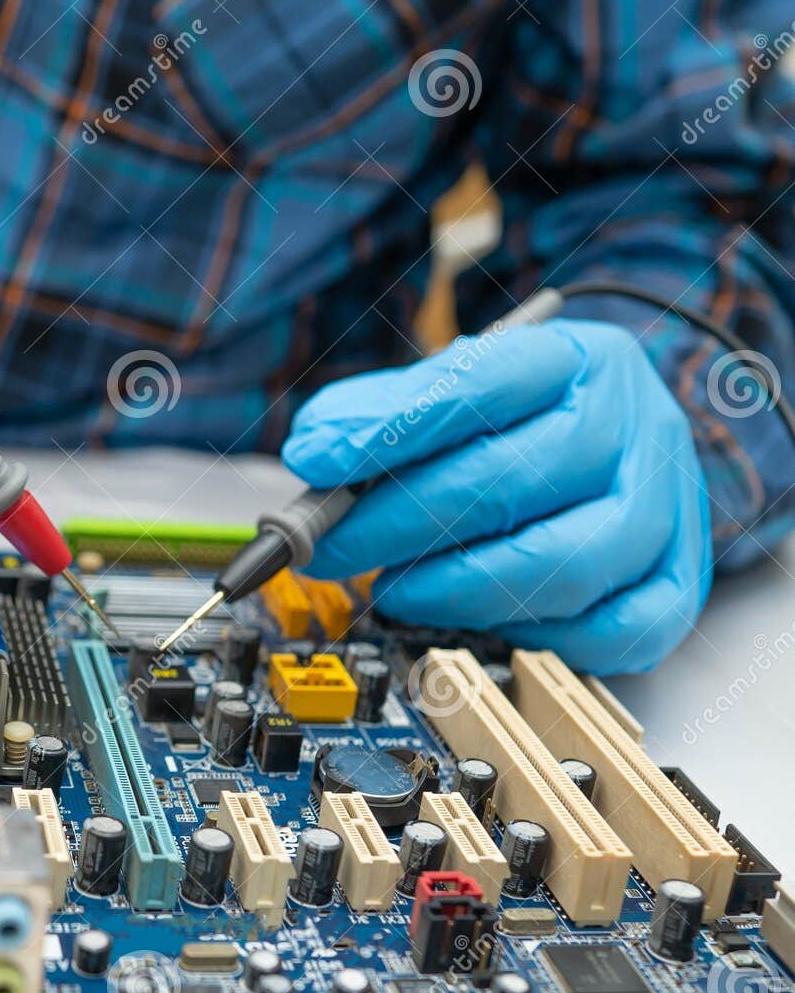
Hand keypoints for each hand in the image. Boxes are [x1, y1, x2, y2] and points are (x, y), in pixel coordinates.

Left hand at [282, 320, 711, 672]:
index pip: (478, 386)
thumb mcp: (459, 384)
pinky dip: (527, 634)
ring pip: (561, 565)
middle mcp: (635, 426)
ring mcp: (667, 507)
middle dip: (396, 524)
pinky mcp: (678, 582)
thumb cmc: (528, 418)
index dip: (387, 430)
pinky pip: (609, 632)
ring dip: (453, 588)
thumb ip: (385, 412)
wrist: (624, 443)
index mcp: (576, 359)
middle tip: (330, 546)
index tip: (315, 460)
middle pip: (510, 481)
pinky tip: (472, 616)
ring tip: (391, 588)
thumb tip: (316, 451)